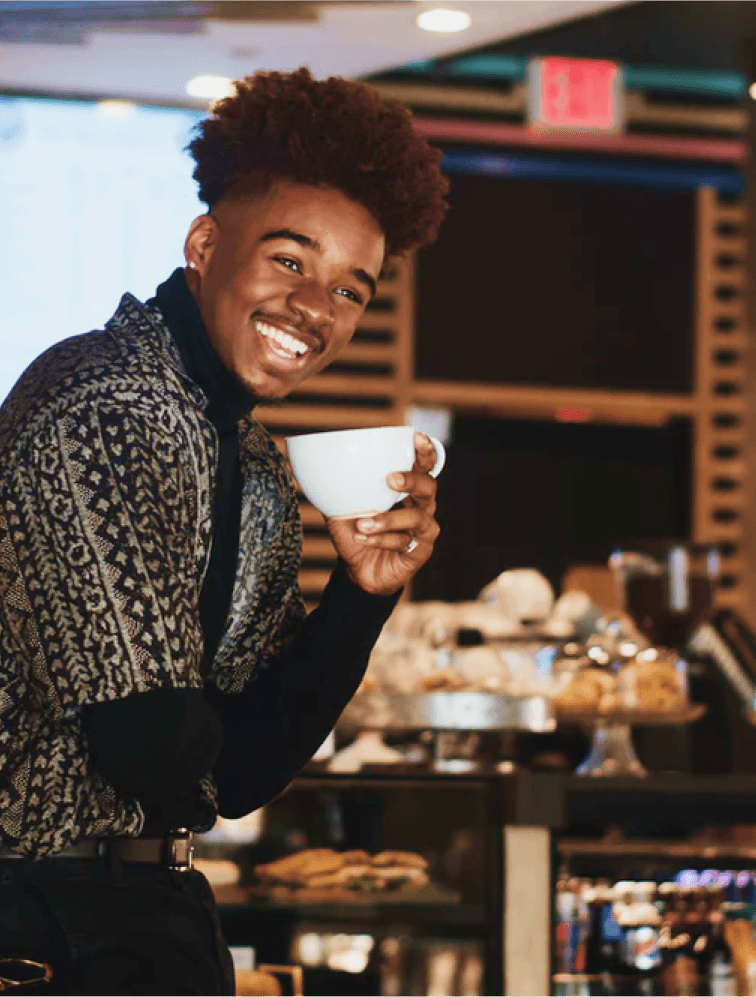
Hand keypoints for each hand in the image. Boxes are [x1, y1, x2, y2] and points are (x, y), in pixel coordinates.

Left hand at [326, 432, 441, 596]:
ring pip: (415, 517)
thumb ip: (333, 488)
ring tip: (362, 524)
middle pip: (428, 486)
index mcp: (407, 490)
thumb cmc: (356, 533)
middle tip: (390, 479)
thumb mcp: (342, 508)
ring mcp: (424, 530)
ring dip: (386, 520)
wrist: (358, 571)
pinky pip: (404, 542)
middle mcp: (421, 506)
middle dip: (411, 480)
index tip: (416, 438)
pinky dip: (381, 540)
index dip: (424, 451)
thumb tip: (298, 468)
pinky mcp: (420, 552)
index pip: (423, 466)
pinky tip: (362, 539)